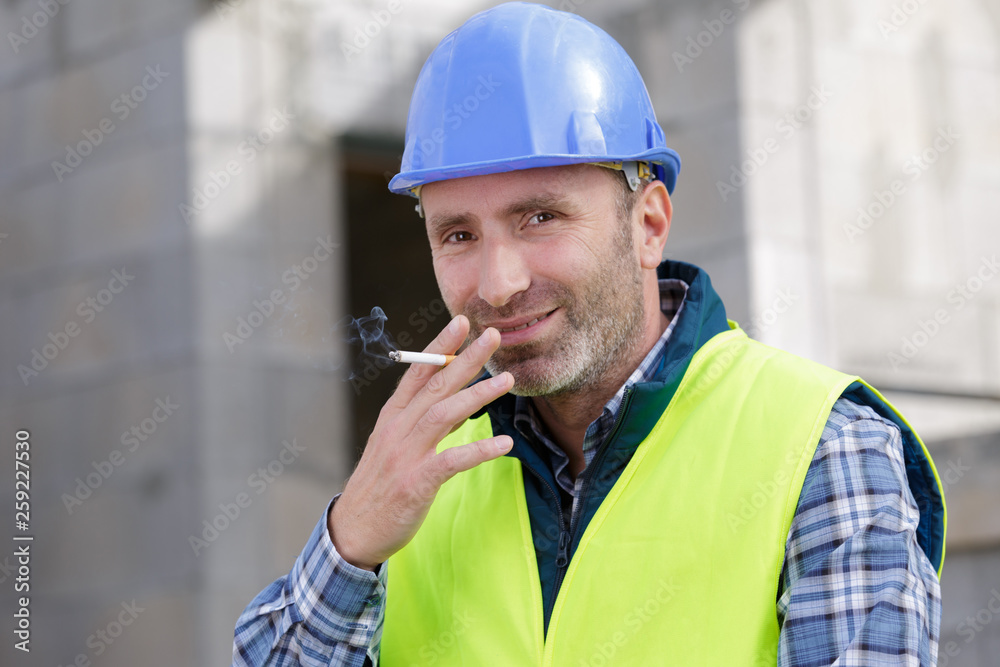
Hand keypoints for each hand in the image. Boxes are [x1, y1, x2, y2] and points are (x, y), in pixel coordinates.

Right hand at [328, 315, 513, 570]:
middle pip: (436, 385)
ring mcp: (405, 455)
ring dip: (478, 394)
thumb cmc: (380, 486)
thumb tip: (460, 400)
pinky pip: (451, 461)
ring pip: (444, 414)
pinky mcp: (415, 483)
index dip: (440, 345)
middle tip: (493, 335)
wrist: (355, 531)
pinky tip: (505, 444)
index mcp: (392, 417)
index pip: (418, 372)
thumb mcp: (397, 446)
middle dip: (466, 358)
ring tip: (507, 380)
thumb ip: (426, 422)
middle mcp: (397, 430)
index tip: (462, 322)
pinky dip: (478, 450)